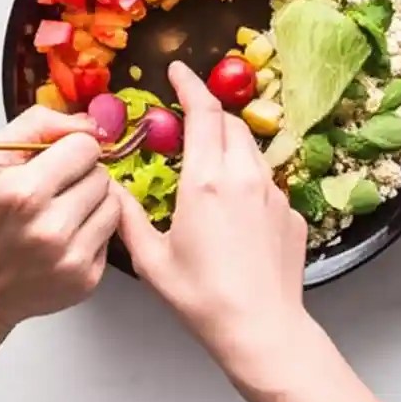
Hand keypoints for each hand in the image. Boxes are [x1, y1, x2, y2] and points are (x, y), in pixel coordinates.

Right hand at [0, 105, 139, 337]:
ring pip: (113, 205)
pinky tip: (62, 238)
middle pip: (101, 176)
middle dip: (80, 176)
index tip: (54, 161)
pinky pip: (109, 237)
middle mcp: (52, 227)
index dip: (70, 148)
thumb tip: (87, 123)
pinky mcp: (86, 280)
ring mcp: (72, 258)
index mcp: (24, 192)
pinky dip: (90, 232)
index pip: (85, 147)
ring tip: (60, 211)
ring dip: (91, 202)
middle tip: (52, 190)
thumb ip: (36, 125)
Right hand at [119, 62, 309, 363]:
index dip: (189, 85)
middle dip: (208, 113)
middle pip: (230, 123)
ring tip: (205, 161)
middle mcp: (244, 177)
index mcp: (206, 181)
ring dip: (228, 142)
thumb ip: (126, 216)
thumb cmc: (201, 297)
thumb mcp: (149, 258)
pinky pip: (265, 181)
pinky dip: (245, 177)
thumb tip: (109, 188)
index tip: (176, 71)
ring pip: (251, 149)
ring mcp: (273, 195)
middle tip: (185, 119)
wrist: (262, 330)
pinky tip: (230, 207)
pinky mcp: (291, 214)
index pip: (202, 113)